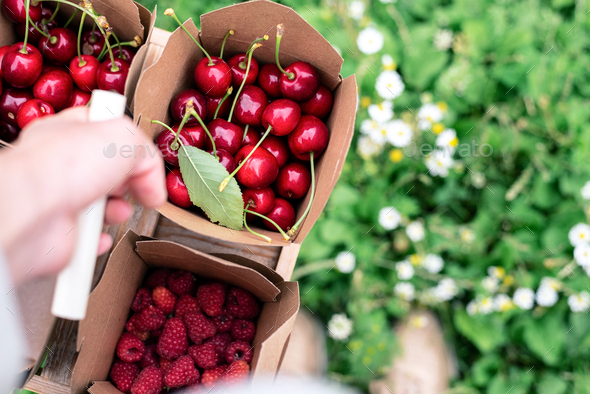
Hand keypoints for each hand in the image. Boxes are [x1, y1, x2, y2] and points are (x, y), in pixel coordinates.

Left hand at [0, 107, 165, 284]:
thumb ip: (147, 153)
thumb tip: (152, 184)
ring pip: (100, 207)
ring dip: (117, 211)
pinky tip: (102, 234)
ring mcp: (58, 200)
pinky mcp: (58, 234)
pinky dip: (101, 239)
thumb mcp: (125, 137)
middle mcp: (60, 165)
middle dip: (127, 182)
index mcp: (68, 132)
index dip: (127, 144)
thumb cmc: (67, 165)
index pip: (103, 131)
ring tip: (119, 211)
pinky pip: (89, 240)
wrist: (34, 210)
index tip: (140, 156)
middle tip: (135, 186)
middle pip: (106, 172)